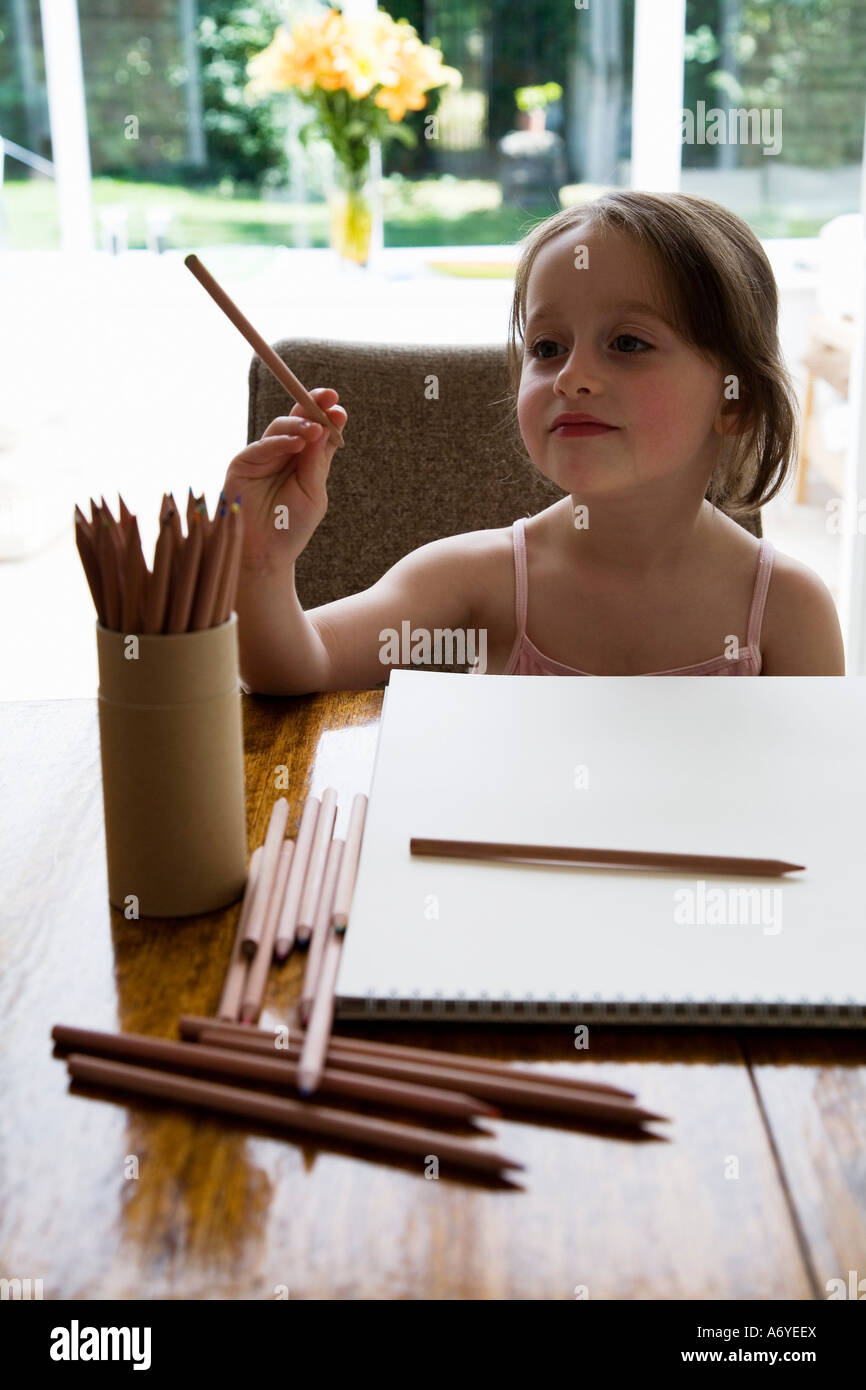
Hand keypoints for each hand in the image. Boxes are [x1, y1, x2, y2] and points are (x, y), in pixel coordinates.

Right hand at [223, 388, 346, 569]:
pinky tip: (296, 443)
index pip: (318, 431)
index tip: (339, 407)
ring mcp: (263, 456)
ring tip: (315, 429)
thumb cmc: (291, 527)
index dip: (327, 416)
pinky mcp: (243, 464)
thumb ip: (316, 462)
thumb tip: (324, 427)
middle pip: (299, 421)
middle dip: (313, 406)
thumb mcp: (313, 493)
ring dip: (299, 425)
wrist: (265, 554)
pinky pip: (261, 447)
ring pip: (280, 429)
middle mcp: (284, 453)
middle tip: (328, 398)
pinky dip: (279, 442)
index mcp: (306, 460)